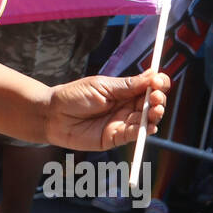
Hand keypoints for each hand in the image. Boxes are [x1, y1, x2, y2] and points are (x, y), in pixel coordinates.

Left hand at [44, 69, 169, 151]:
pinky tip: (149, 125)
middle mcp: (126, 106)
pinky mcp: (115, 138)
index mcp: (124, 91)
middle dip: (158, 99)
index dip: (158, 84)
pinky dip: (143, 131)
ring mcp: (122, 122)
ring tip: (154, 108)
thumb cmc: (74, 96)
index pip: (149, 87)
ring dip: (154, 114)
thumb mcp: (102, 87)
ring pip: (146, 120)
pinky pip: (134, 135)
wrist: (53, 114)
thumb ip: (127, 85)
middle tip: (156, 96)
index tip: (159, 81)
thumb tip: (153, 74)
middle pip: (151, 104)